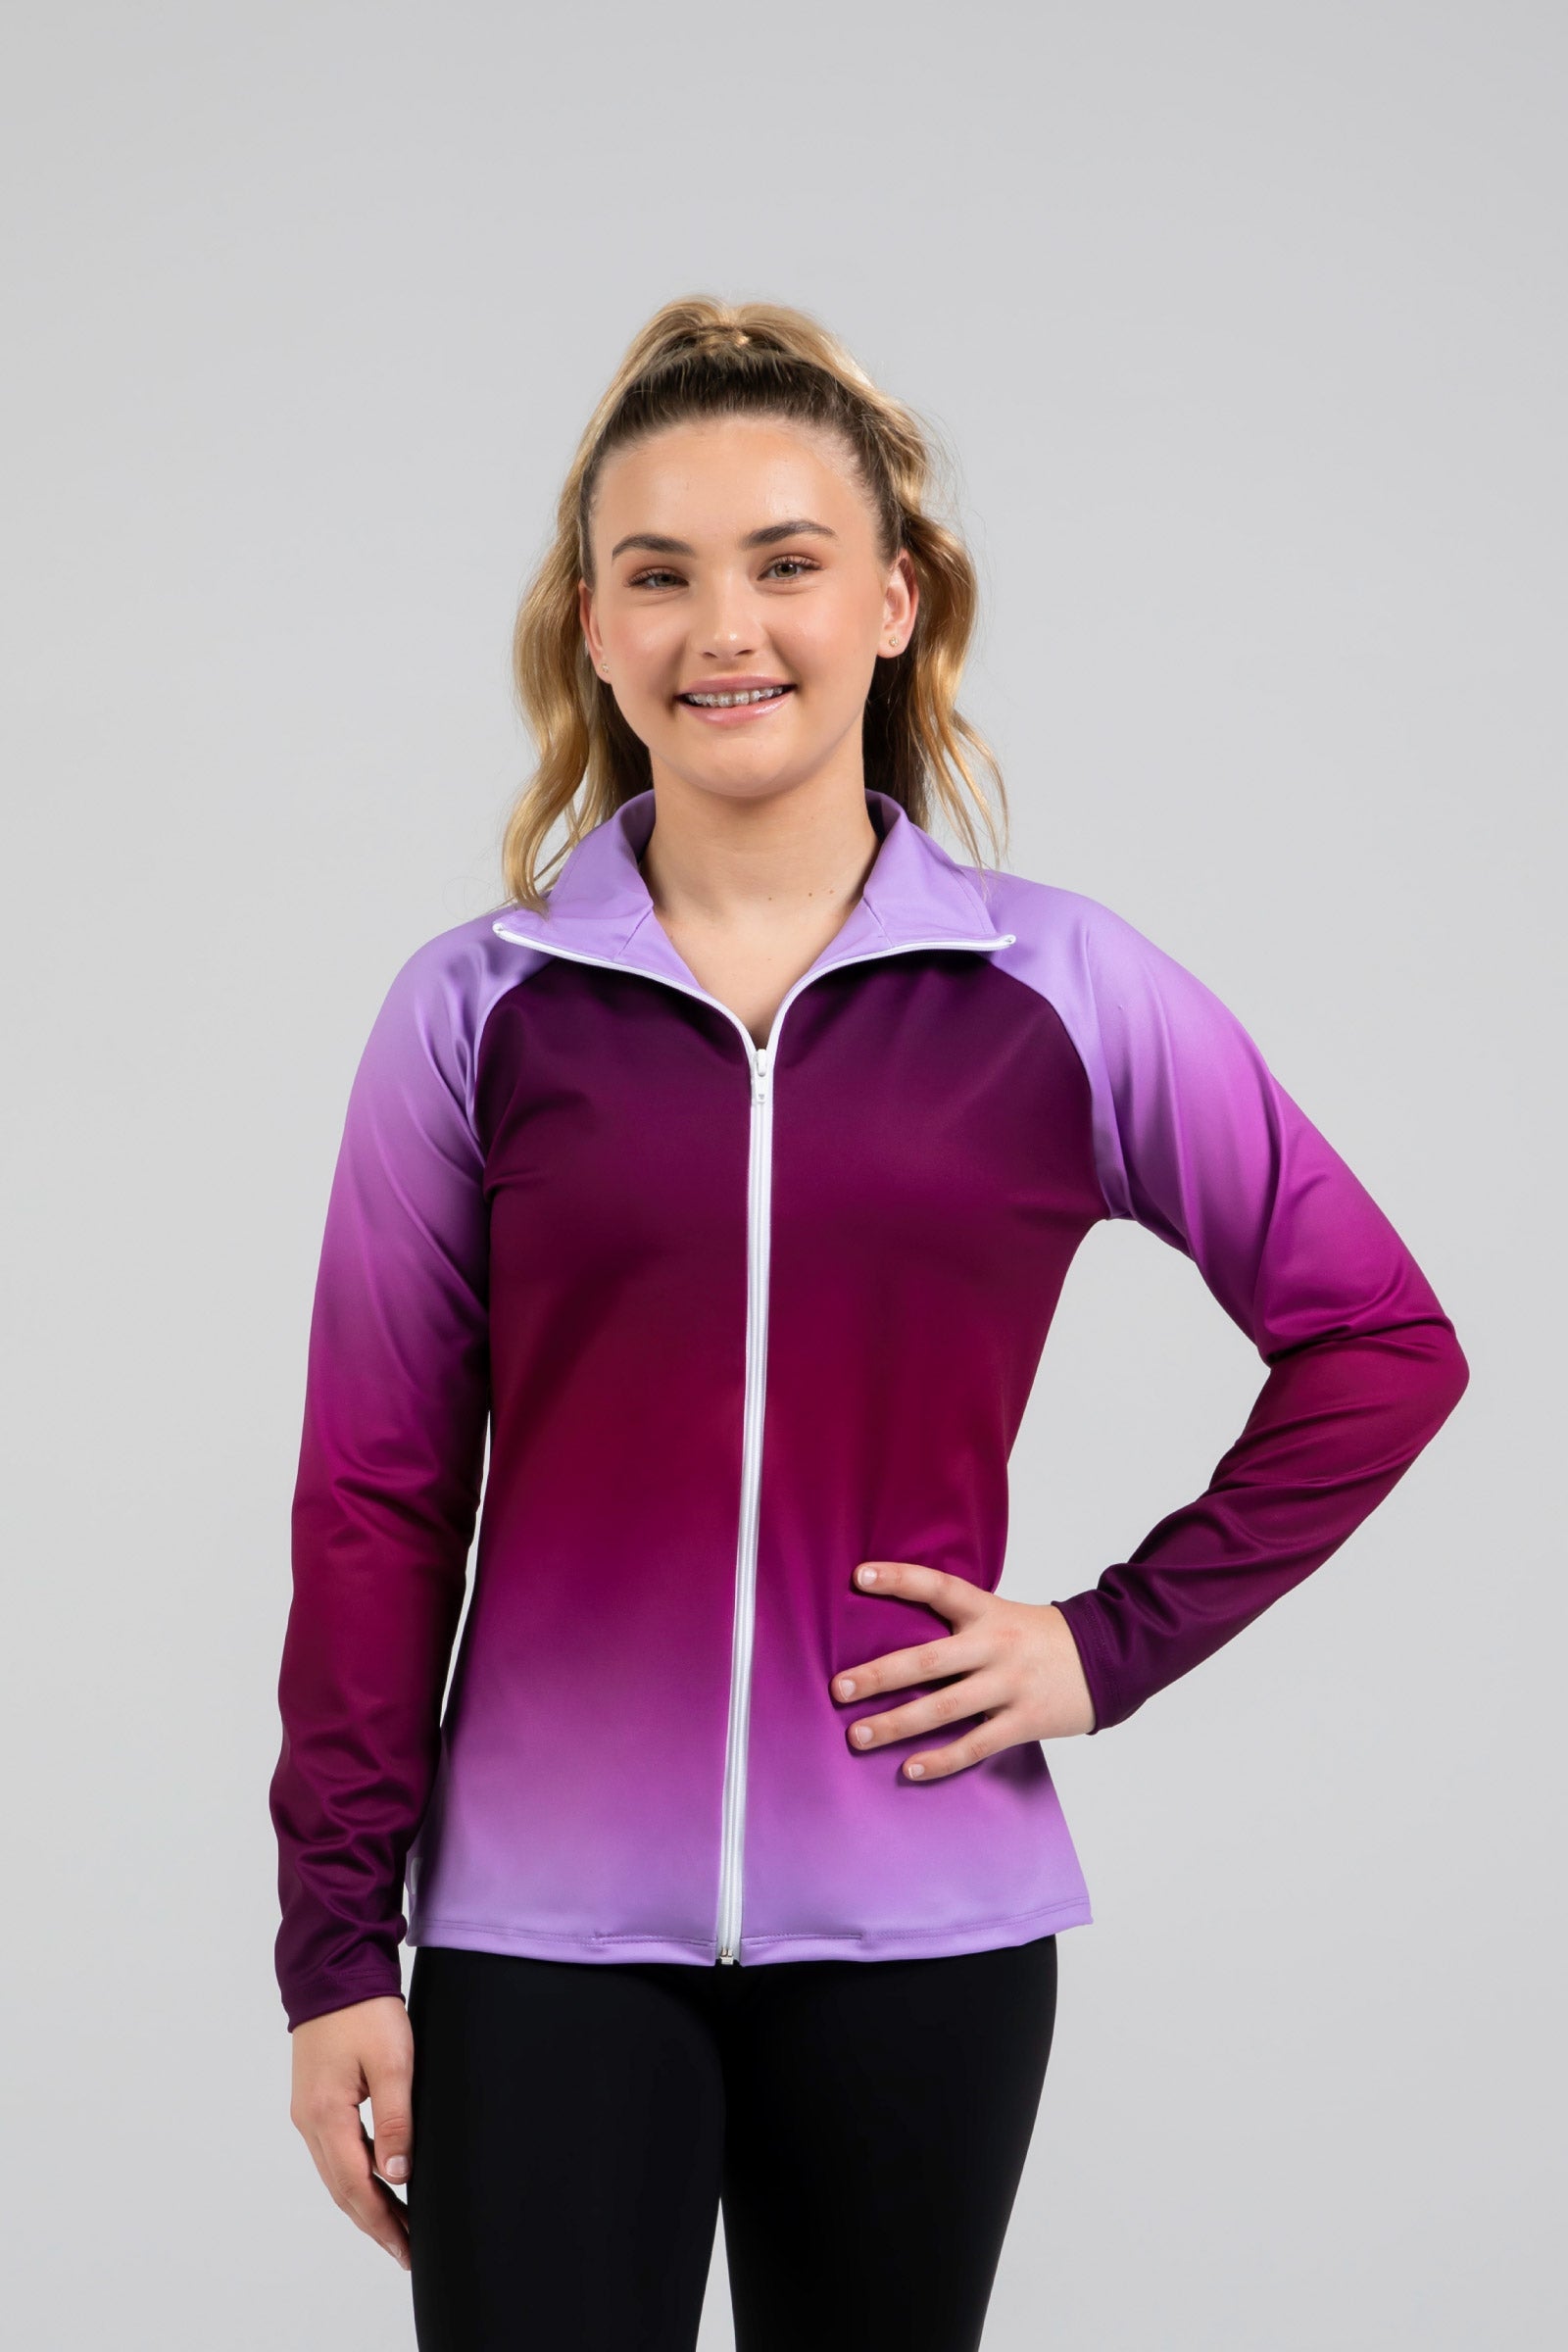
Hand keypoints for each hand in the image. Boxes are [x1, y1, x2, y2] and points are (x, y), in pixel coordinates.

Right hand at [288, 1995, 414, 2269]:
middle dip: (375, 2224)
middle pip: (342, 2189)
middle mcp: (309, 2120)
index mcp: (326, 2114)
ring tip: (397, 2227)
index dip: (382, 2222)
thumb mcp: (392, 2061)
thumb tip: (397, 2175)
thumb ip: (395, 2119)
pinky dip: (356, 2177)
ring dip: (365, 2203)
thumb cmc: (364, 2009)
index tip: (407, 2249)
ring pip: (336, 2174)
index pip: (356, 2186)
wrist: (332, 1968)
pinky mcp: (315, 2100)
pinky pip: (334, 2152)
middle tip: (406, 2252)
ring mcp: (308, 2111)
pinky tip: (377, 2183)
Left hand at [831, 1560, 1095, 1775]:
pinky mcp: (1025, 1720)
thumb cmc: (1040, 1638)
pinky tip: (910, 1769)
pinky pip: (976, 1744)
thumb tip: (898, 1642)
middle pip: (928, 1659)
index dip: (899, 1579)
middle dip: (880, 1675)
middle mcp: (995, 1644)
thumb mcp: (1002, 1615)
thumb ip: (959, 1624)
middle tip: (839, 1688)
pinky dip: (941, 1760)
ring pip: (945, 1707)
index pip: (938, 1587)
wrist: (1109, 1658)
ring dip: (897, 1724)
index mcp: (987, 1611)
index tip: (859, 1577)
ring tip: (858, 1736)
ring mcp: (1010, 1684)